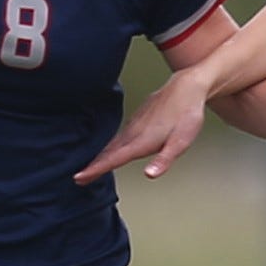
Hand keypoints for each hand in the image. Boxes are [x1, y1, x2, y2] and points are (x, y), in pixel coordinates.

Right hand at [79, 68, 212, 181]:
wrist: (187, 87)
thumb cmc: (187, 115)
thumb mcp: (181, 142)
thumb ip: (163, 160)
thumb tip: (149, 175)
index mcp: (141, 141)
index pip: (114, 158)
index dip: (96, 169)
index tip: (79, 177)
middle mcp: (133, 132)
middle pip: (108, 152)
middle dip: (92, 166)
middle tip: (78, 178)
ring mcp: (134, 124)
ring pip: (112, 143)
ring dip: (99, 156)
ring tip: (89, 168)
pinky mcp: (137, 120)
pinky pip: (118, 135)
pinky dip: (109, 145)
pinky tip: (109, 149)